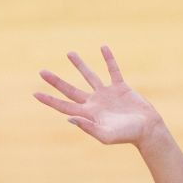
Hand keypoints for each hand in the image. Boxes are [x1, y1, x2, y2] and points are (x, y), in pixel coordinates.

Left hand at [34, 46, 163, 147]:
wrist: (148, 130)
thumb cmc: (127, 135)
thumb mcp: (106, 135)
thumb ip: (88, 127)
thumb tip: (69, 118)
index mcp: (88, 114)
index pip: (63, 106)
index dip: (49, 100)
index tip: (35, 93)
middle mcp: (94, 103)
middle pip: (70, 90)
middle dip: (56, 81)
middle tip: (41, 71)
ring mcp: (107, 94)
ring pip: (89, 76)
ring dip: (79, 65)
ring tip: (69, 53)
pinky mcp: (121, 87)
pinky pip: (113, 70)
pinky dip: (108, 59)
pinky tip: (103, 47)